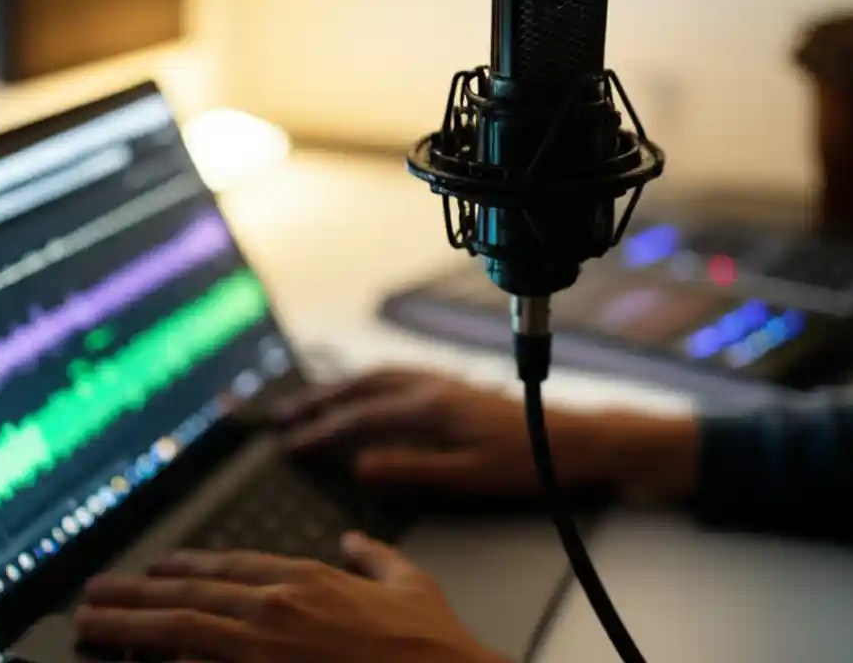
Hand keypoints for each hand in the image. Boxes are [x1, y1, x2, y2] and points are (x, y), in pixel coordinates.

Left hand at [75, 532, 508, 662]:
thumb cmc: (432, 645)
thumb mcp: (408, 583)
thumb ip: (374, 557)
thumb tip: (355, 541)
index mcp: (307, 578)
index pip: (228, 564)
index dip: (185, 565)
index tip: (156, 567)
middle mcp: (276, 608)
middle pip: (187, 595)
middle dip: (135, 593)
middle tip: (93, 593)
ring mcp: (263, 650)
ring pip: (178, 632)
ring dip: (129, 627)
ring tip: (90, 624)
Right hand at [276, 368, 698, 499]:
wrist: (570, 438)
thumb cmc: (524, 462)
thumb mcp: (467, 477)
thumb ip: (411, 469)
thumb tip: (360, 467)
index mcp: (429, 408)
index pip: (360, 419)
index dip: (321, 432)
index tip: (290, 444)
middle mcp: (429, 386)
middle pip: (359, 387)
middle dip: (317, 401)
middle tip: (282, 416)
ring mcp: (439, 381)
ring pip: (375, 376)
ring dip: (338, 388)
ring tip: (309, 402)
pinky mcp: (450, 385)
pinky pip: (394, 374)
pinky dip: (365, 381)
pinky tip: (363, 391)